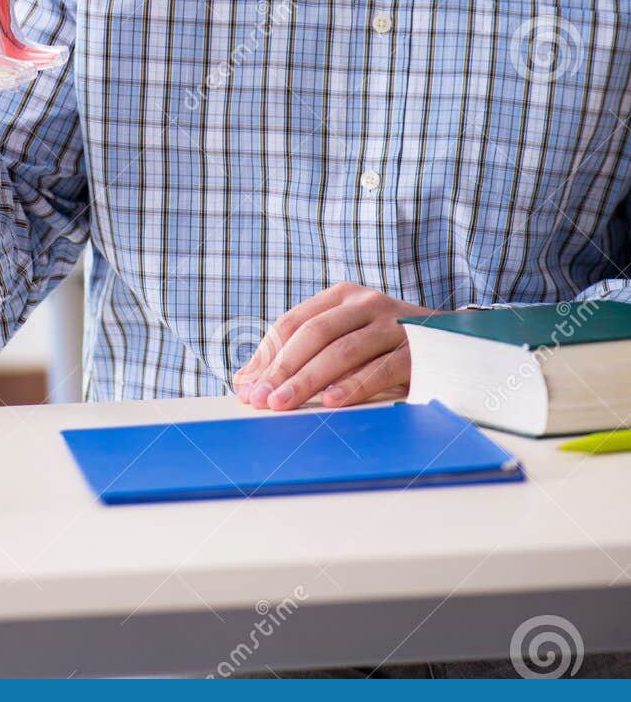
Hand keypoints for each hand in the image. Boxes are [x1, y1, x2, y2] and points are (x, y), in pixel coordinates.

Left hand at [232, 282, 435, 412]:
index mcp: (342, 297)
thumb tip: (246, 382)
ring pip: (342, 350)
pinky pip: (381, 368)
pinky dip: (355, 386)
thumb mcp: (346, 341)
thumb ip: (301, 356)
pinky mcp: (417, 349)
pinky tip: (333, 402)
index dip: (268, 355)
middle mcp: (366, 303)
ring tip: (285, 403)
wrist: (454, 342)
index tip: (249, 387)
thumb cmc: (387, 346)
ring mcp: (393, 324)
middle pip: (314, 334)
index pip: (294, 322)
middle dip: (283, 369)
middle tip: (261, 400)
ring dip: (309, 380)